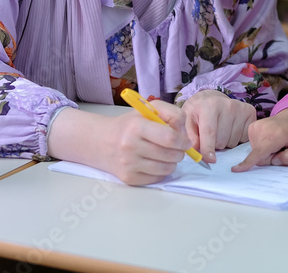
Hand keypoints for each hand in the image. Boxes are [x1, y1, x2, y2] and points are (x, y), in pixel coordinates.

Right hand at [46, 106, 189, 185]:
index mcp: (136, 126)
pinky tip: (156, 162)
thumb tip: (184, 133)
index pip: (169, 138)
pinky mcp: (129, 178)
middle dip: (180, 152)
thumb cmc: (130, 124)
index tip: (186, 141)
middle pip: (170, 155)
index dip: (183, 141)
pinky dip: (161, 171)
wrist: (101, 142)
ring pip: (166, 169)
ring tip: (167, 154)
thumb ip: (171, 113)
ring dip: (173, 162)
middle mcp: (130, 146)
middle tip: (177, 148)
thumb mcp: (149, 109)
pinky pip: (157, 178)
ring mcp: (129, 164)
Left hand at [180, 89, 256, 163]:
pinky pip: (244, 139)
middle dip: (215, 145)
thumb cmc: (199, 113)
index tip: (210, 160)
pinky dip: (236, 139)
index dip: (208, 148)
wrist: (213, 100)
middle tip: (211, 135)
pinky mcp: (251, 113)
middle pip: (222, 141)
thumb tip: (195, 148)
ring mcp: (241, 109)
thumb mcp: (189, 120)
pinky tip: (231, 129)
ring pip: (233, 142)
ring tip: (221, 131)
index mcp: (210, 105)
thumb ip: (190, 135)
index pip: (210, 131)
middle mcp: (228, 105)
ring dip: (225, 143)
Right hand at [232, 108, 287, 171]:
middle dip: (270, 157)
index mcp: (275, 136)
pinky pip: (254, 145)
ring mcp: (255, 127)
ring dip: (266, 151)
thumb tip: (274, 161)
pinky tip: (270, 139)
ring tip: (277, 142)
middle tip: (281, 148)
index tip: (235, 169)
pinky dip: (262, 145)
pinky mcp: (251, 127)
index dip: (248, 162)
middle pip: (259, 156)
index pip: (259, 152)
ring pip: (256, 151)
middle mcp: (262, 129)